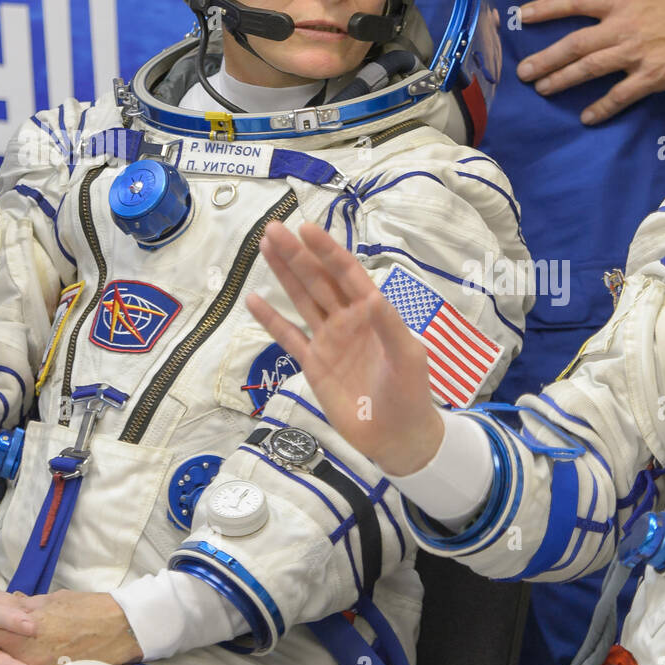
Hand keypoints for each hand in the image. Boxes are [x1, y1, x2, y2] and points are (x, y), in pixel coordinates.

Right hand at [247, 221, 443, 475]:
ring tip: (265, 246)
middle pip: (319, 280)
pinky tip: (254, 299)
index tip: (306, 229)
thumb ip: (389, 327)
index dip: (327, 251)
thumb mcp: (407, 358)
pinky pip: (289, 337)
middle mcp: (347, 321)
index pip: (347, 274)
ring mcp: (329, 341)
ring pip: (302, 300)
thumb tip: (372, 297)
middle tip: (273, 228)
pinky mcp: (314, 365)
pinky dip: (271, 320)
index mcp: (372, 314)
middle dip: (298, 254)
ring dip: (285, 274)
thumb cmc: (410, 394)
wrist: (397, 436)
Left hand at [515, 0, 664, 123]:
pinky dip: (602, 108)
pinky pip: (620, 95)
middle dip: (546, 58)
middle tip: (523, 72)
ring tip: (542, 90)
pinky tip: (587, 118)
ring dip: (562, 81)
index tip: (522, 16)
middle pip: (573, 43)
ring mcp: (636, 53)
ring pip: (589, 69)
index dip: (547, 8)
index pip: (576, 1)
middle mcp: (623, 26)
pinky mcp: (654, 76)